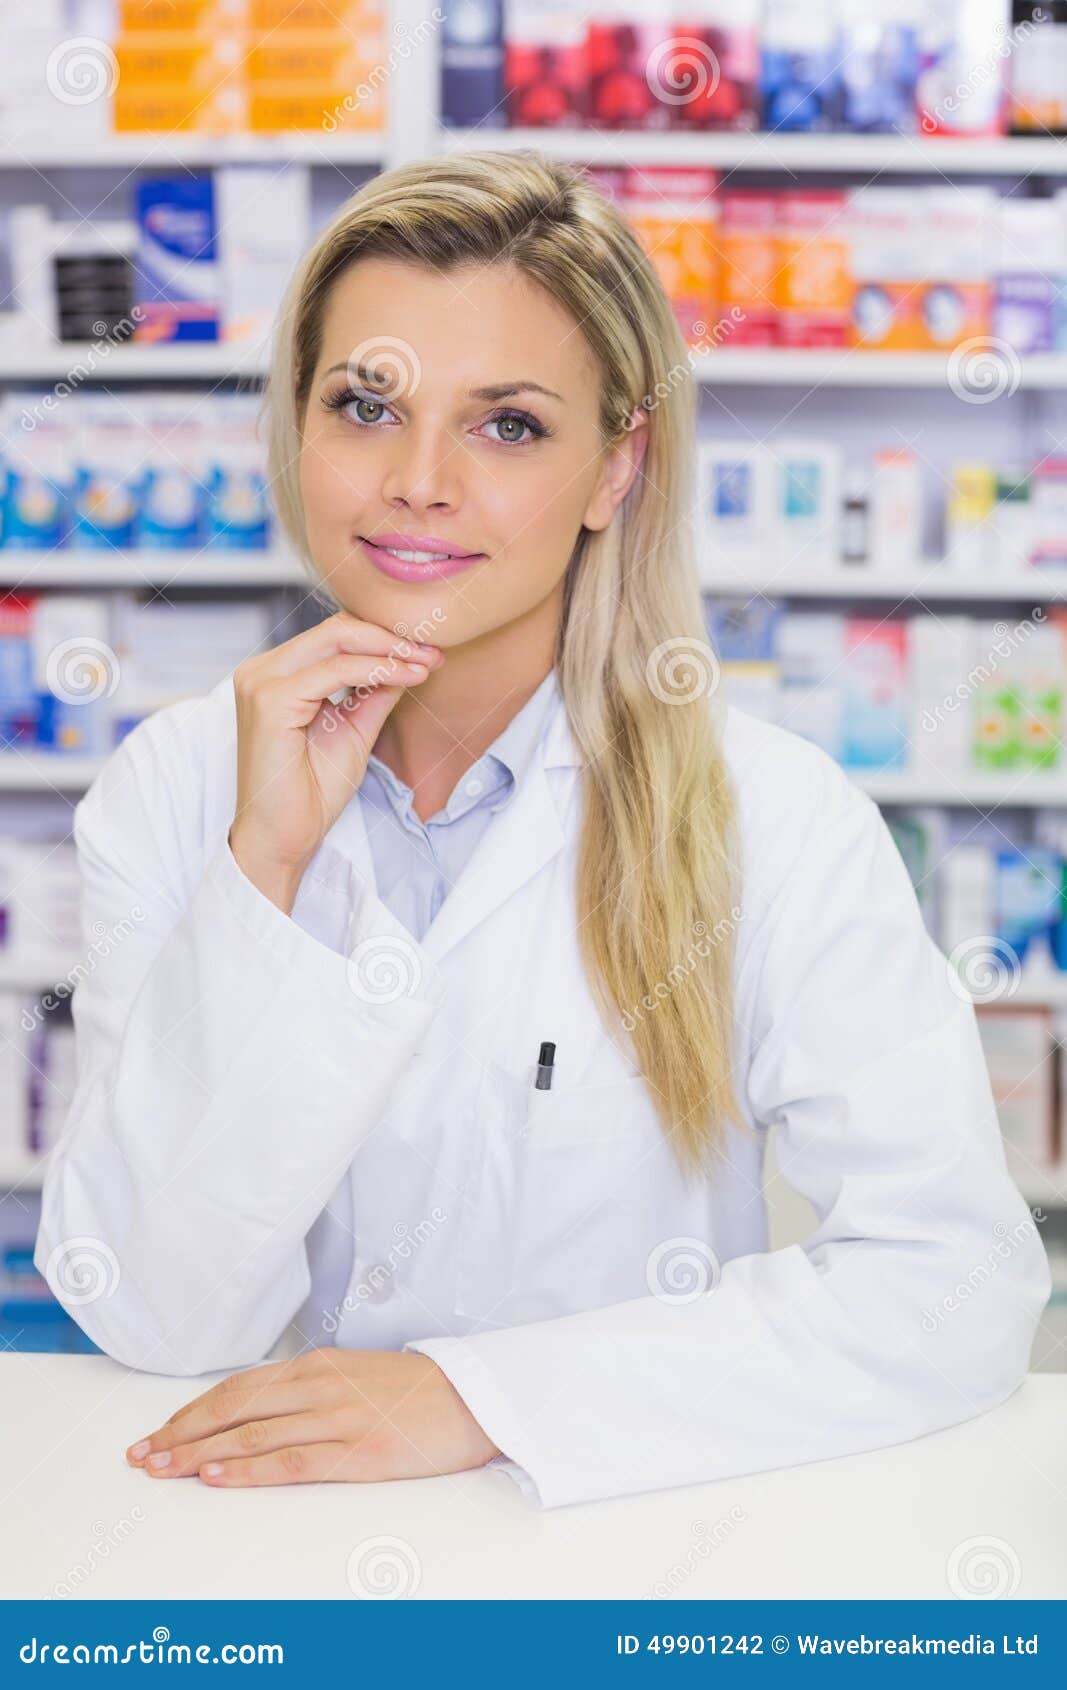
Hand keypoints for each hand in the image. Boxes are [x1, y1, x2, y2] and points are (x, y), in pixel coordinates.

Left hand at [124, 1348, 499, 1486]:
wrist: (472, 1398)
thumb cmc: (411, 1390)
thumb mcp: (351, 1375)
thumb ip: (304, 1390)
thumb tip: (251, 1413)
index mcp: (315, 1365)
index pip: (236, 1388)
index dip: (191, 1411)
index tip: (157, 1432)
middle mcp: (319, 1386)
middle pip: (233, 1409)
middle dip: (181, 1433)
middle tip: (142, 1455)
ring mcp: (337, 1418)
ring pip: (253, 1435)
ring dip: (200, 1454)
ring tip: (163, 1469)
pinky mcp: (358, 1452)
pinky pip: (292, 1461)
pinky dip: (249, 1470)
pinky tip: (217, 1478)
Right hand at [229, 611, 444, 908]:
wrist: (283, 839)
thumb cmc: (310, 793)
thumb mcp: (354, 730)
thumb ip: (374, 692)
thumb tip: (409, 660)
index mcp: (275, 674)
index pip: (335, 635)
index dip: (384, 636)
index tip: (429, 651)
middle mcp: (261, 670)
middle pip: (336, 628)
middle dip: (392, 636)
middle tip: (434, 650)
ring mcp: (261, 682)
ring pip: (337, 640)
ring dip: (390, 649)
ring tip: (428, 662)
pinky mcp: (270, 700)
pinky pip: (335, 670)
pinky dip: (378, 669)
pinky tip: (408, 676)